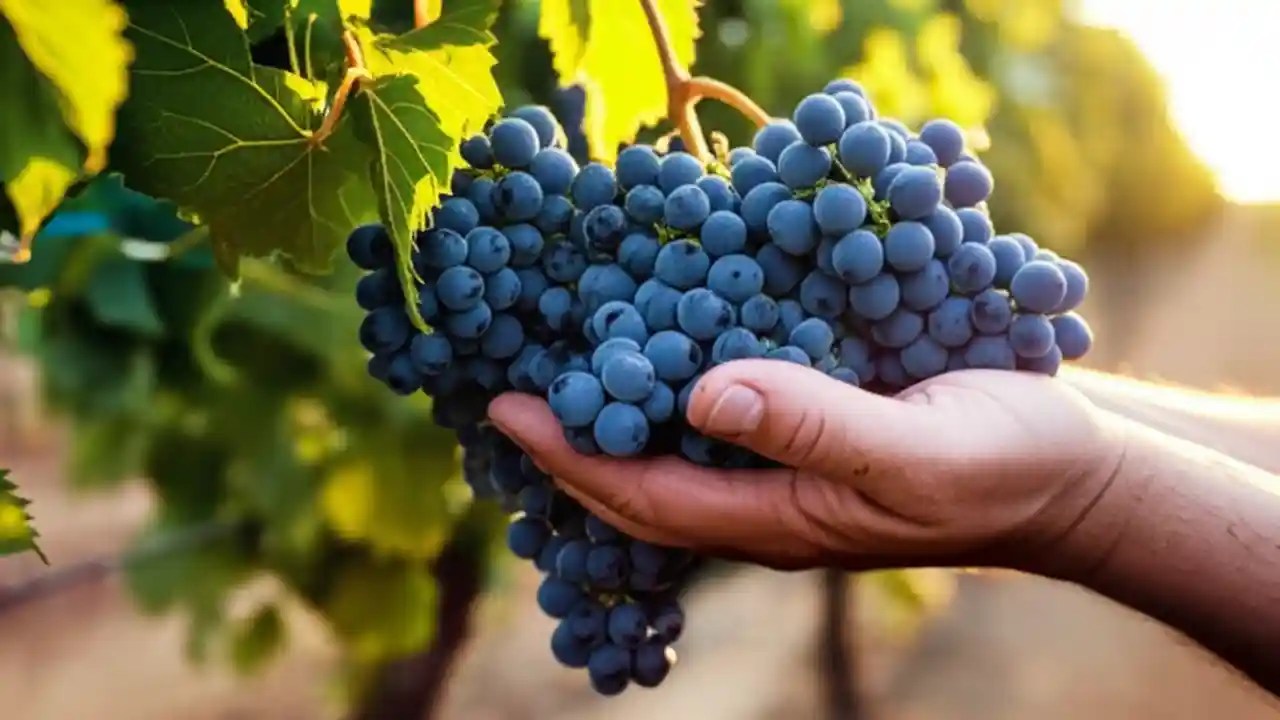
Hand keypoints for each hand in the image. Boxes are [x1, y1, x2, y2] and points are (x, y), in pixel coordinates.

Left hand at [487, 360, 1126, 571]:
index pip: (645, 498)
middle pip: (641, 481)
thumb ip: (816, 427)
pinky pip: (722, 413)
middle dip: (570, 442)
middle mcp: (766, 497)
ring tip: (559, 361)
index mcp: (779, 518)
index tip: (507, 410)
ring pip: (675, 448)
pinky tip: (659, 341)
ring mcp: (788, 466)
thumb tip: (701, 394)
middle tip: (505, 390)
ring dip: (615, 409)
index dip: (571, 456)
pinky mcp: (813, 426)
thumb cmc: (1003, 468)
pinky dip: (675, 379)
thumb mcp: (917, 454)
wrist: (1068, 470)